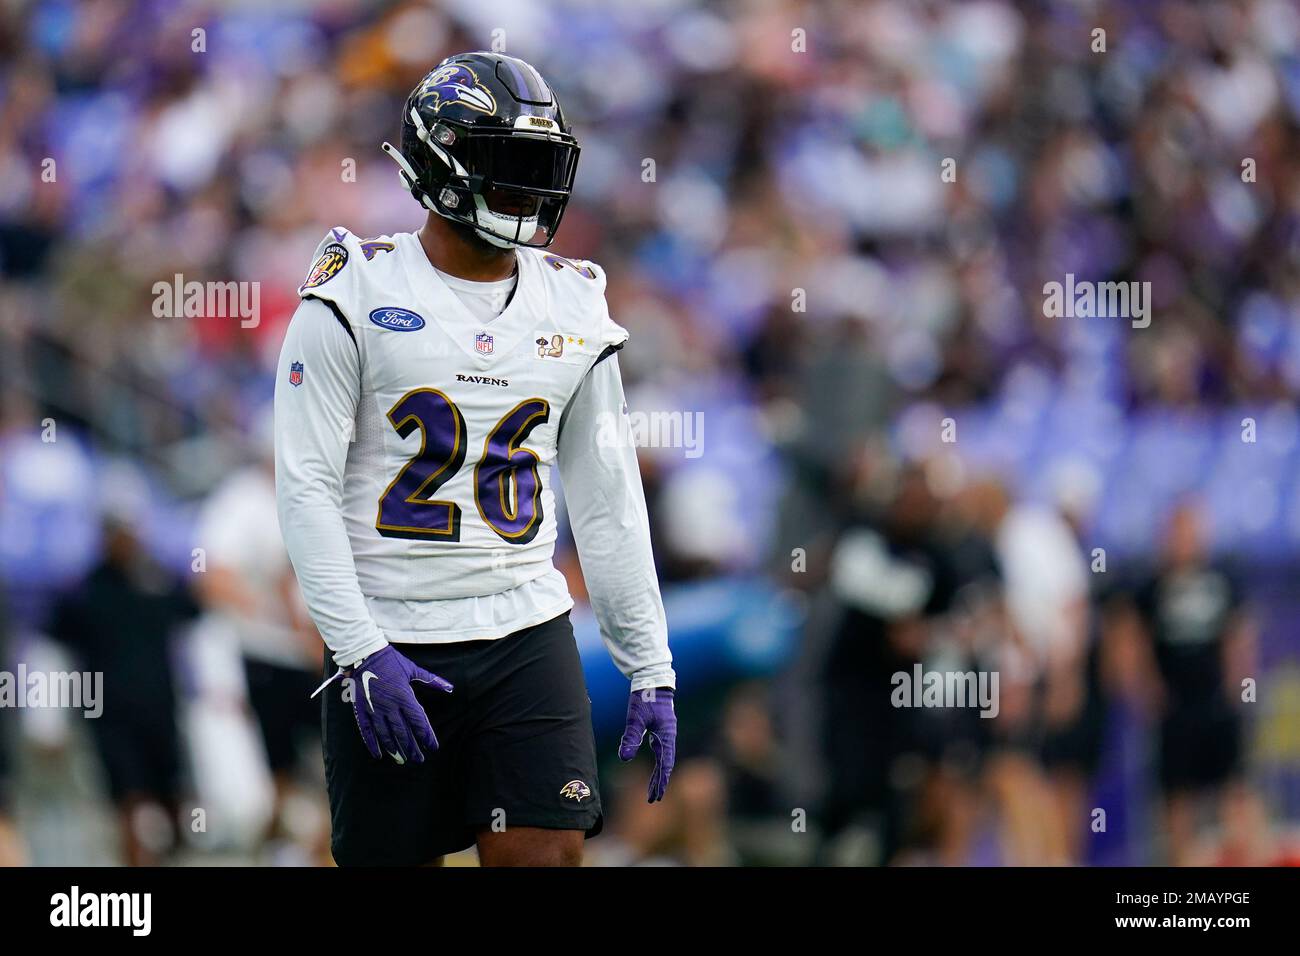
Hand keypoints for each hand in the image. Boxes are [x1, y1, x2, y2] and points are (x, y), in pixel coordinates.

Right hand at [344, 646, 452, 764]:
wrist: (365, 655)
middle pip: (403, 732)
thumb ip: (432, 681)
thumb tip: (450, 688)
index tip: (433, 747)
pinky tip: (379, 754)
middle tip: (419, 760)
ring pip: (386, 735)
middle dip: (412, 748)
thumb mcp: (413, 669)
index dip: (426, 736)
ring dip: (395, 749)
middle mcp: (390, 706)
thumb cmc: (392, 661)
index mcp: (404, 696)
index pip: (418, 722)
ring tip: (402, 760)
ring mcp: (375, 709)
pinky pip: (367, 731)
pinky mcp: (362, 710)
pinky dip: (372, 744)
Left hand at [618, 687, 676, 802]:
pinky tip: (655, 765)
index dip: (660, 782)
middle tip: (653, 799)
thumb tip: (625, 758)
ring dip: (659, 774)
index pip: (665, 765)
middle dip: (659, 783)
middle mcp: (669, 736)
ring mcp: (666, 732)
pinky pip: (662, 750)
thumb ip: (631, 737)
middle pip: (666, 765)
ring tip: (654, 788)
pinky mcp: (662, 728)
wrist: (652, 679)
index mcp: (666, 736)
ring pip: (664, 758)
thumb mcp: (635, 718)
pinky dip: (659, 761)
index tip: (655, 797)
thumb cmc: (644, 697)